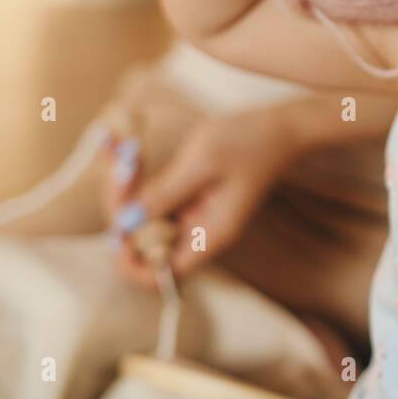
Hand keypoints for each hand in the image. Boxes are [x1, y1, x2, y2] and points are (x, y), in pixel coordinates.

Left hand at [103, 106, 300, 288]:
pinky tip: (129, 151)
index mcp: (210, 234)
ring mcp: (194, 213)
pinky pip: (154, 198)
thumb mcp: (203, 162)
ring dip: (126, 189)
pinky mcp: (189, 195)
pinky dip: (137, 179)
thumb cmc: (248, 141)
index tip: (117, 231)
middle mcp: (200, 230)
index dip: (134, 262)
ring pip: (144, 218)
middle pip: (145, 242)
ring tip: (123, 150)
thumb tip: (125, 222)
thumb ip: (165, 193)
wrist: (280, 125)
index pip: (164, 273)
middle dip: (124, 208)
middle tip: (120, 166)